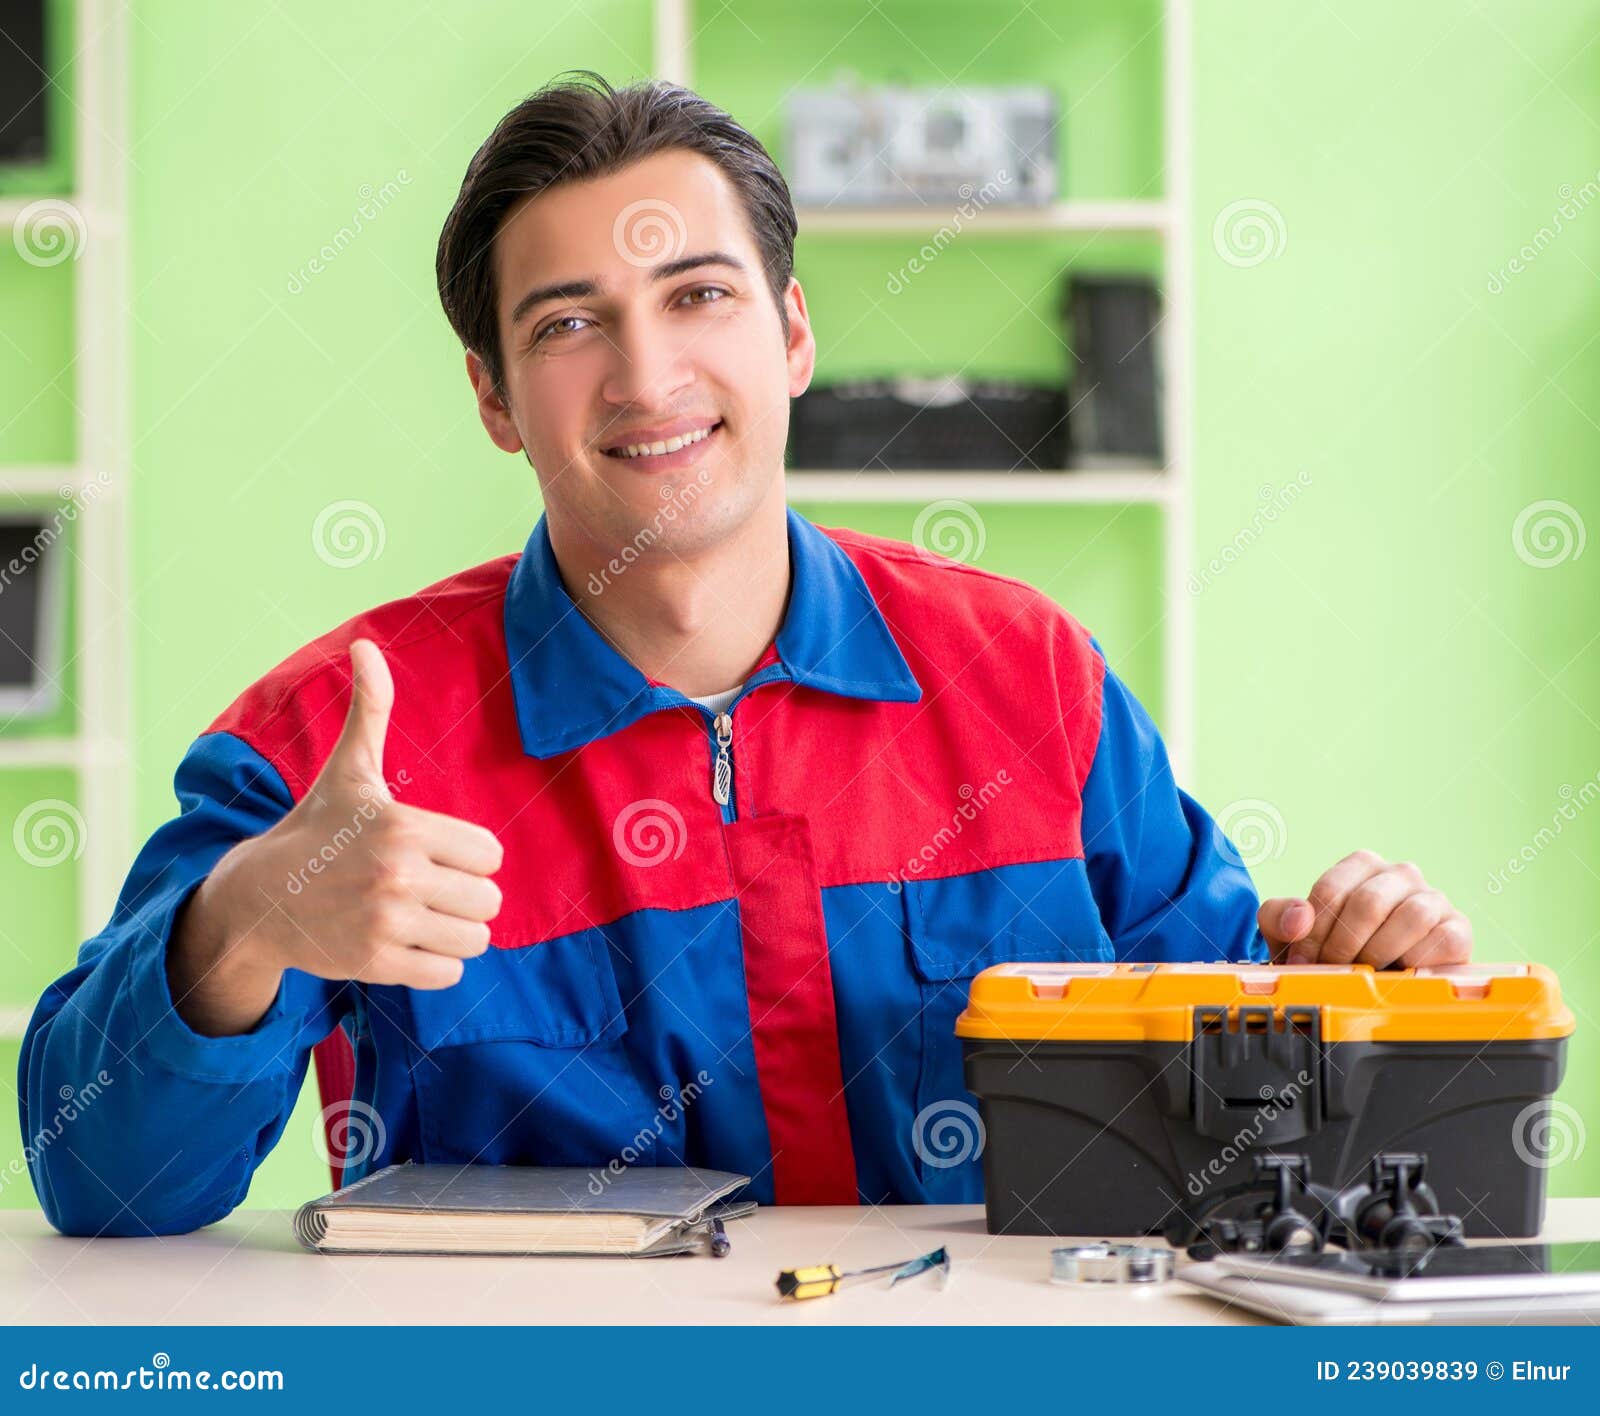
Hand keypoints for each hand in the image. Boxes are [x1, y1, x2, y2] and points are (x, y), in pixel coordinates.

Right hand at [170, 640, 503, 1032]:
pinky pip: (449, 974)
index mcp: (404, 827)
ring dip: (458, 932)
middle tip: (430, 888)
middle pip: (489, 900)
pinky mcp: (376, 965)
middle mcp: (397, 876)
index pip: (491, 853)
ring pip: (476, 939)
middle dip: (466, 896)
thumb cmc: (316, 829)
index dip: (470, 855)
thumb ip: (371, 710)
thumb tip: (368, 646)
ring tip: (423, 915)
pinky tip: (410, 943)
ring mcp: (386, 924)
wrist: (258, 898)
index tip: (437, 852)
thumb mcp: (348, 769)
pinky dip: (438, 964)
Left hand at [1256, 849, 1471, 968]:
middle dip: (1345, 945)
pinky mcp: (1458, 929)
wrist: (1376, 983)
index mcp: (1361, 866)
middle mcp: (1400, 875)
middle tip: (1336, 969)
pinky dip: (1418, 961)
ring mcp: (1433, 899)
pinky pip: (1443, 939)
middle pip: (1369, 903)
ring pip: (1412, 916)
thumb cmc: (1332, 950)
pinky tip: (1401, 972)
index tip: (1305, 960)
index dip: (1313, 932)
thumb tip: (1299, 918)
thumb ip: (1278, 917)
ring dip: (1381, 952)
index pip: (1331, 890)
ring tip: (1368, 971)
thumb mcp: (1293, 933)